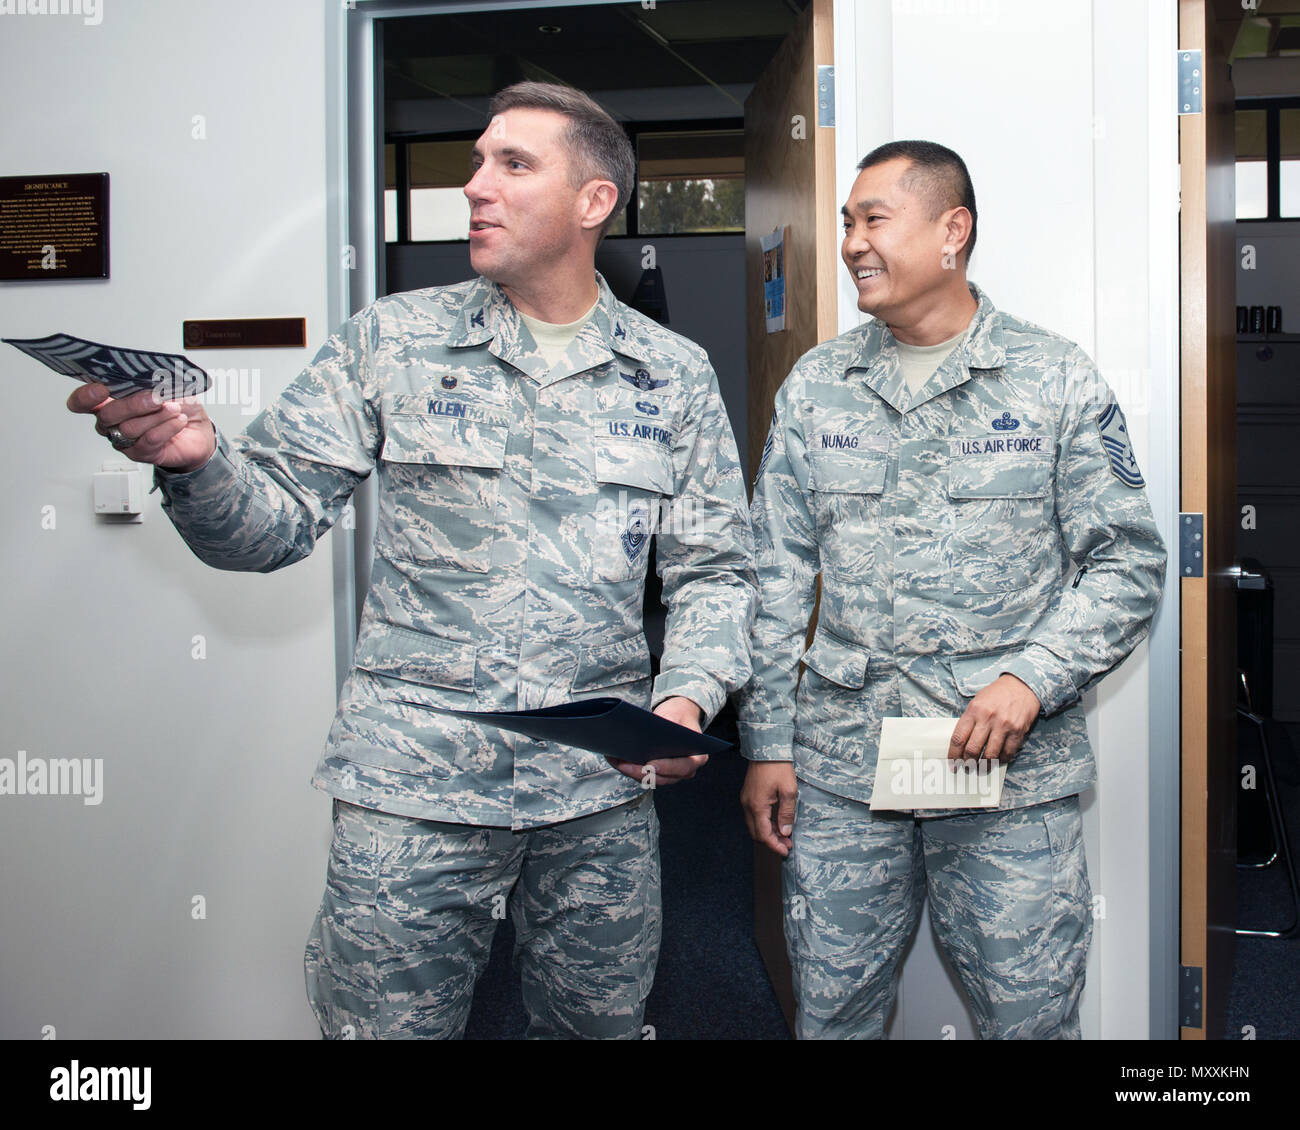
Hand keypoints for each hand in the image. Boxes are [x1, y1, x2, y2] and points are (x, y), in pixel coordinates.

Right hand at [67, 383, 216, 471]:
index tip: (102, 389)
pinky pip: (149, 441)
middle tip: (156, 398)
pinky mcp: (143, 454)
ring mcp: (125, 440)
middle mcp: (112, 423)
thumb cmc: (178, 406)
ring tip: (174, 408)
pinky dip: (166, 428)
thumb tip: (148, 373)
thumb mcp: (167, 386)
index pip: (82, 402)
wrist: (198, 431)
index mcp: (109, 402)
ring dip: (156, 416)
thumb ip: (152, 380)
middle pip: (107, 416)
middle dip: (132, 405)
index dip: (85, 397)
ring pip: (130, 428)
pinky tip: (179, 420)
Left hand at [606, 697, 707, 785]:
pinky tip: (615, 759)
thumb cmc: (679, 716)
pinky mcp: (657, 773)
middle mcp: (685, 770)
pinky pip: (642, 776)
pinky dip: (629, 769)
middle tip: (624, 764)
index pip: (682, 767)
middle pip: (662, 778)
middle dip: (640, 772)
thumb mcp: (676, 715)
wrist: (677, 716)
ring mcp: (670, 774)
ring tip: (615, 759)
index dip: (666, 767)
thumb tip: (650, 733)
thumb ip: (667, 724)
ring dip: (630, 772)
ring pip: (649, 779)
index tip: (649, 764)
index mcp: (697, 757)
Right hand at [741, 760, 797, 856]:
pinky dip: (764, 823)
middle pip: (756, 833)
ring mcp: (746, 800)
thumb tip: (785, 831)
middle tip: (787, 845)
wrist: (766, 749)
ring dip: (768, 832)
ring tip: (784, 835)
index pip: (763, 834)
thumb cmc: (779, 767)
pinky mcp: (748, 795)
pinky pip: (754, 815)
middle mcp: (748, 805)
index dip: (774, 846)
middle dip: (771, 841)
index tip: (785, 851)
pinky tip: (776, 822)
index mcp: (757, 806)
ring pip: (754, 825)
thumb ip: (787, 813)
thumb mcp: (789, 790)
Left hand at [948, 673, 1040, 763]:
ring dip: (984, 765)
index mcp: (973, 711)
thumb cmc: (997, 694)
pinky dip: (1002, 760)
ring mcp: (1003, 726)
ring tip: (982, 768)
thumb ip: (969, 720)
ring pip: (990, 755)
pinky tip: (998, 761)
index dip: (953, 754)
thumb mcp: (977, 702)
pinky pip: (1008, 753)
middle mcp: (987, 719)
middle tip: (967, 768)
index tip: (952, 762)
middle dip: (967, 763)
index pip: (958, 738)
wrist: (1021, 686)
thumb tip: (961, 743)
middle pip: (972, 749)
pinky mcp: (1017, 731)